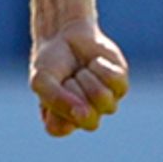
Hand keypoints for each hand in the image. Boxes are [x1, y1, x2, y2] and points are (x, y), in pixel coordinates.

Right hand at [28, 21, 127, 136]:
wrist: (66, 34)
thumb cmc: (52, 62)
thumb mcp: (42, 80)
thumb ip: (56, 99)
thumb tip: (85, 114)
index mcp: (63, 122)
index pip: (59, 127)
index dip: (54, 104)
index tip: (51, 87)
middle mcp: (86, 118)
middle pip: (87, 118)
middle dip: (74, 90)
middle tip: (68, 77)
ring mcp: (105, 104)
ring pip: (102, 98)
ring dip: (87, 77)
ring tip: (81, 70)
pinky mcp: (120, 86)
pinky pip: (115, 81)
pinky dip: (100, 67)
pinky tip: (94, 63)